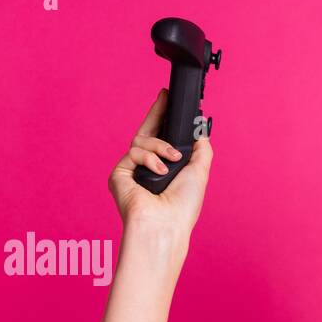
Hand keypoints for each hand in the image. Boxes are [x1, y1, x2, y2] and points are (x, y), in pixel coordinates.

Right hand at [108, 88, 212, 232]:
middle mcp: (147, 169)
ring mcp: (132, 171)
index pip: (162, 138)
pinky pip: (134, 152)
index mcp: (165, 169)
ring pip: (142, 140)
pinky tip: (161, 170)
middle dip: (156, 113)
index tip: (168, 99)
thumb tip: (202, 130)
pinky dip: (150, 158)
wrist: (166, 224)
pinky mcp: (119, 174)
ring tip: (174, 159)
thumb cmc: (183, 207)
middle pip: (147, 133)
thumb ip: (201, 149)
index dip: (164, 118)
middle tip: (164, 96)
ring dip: (160, 146)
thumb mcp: (200, 172)